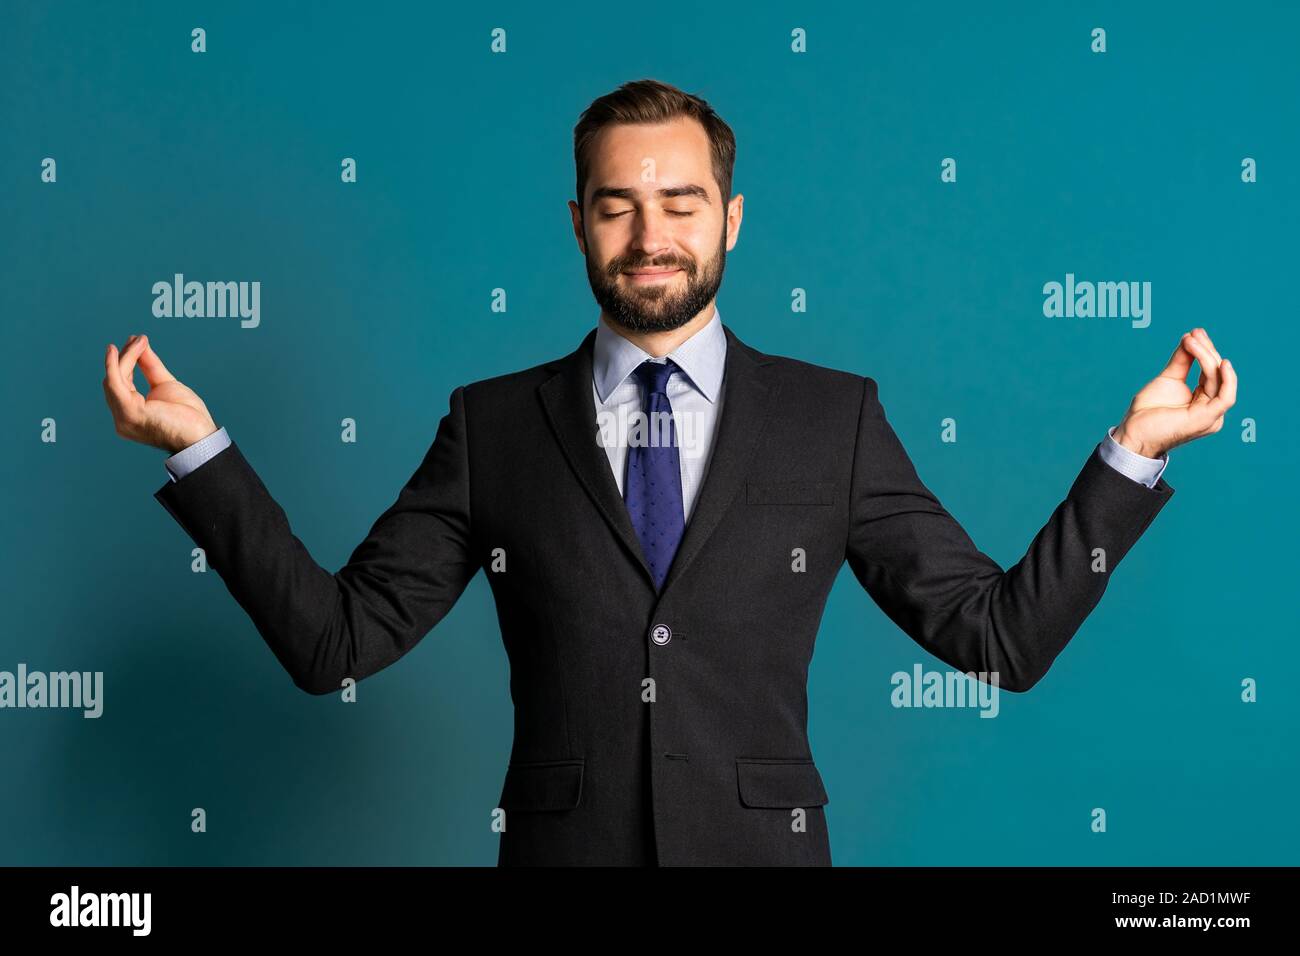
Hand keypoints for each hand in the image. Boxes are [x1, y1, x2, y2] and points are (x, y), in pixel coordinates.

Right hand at [102, 334, 218, 454]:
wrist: (201, 437)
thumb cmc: (187, 417)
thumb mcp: (166, 385)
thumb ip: (150, 366)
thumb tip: (140, 345)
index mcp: (130, 413)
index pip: (121, 384)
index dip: (126, 362)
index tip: (136, 342)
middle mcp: (122, 418)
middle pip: (115, 380)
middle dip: (125, 357)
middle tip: (137, 339)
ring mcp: (124, 417)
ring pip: (115, 379)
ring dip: (125, 358)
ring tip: (138, 341)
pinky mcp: (130, 413)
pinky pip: (116, 385)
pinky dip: (114, 366)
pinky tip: (116, 352)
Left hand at [1114, 327, 1237, 457]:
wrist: (1133, 432)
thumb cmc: (1148, 411)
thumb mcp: (1167, 379)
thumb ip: (1181, 361)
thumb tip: (1190, 337)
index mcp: (1203, 400)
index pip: (1211, 371)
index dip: (1205, 350)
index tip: (1194, 333)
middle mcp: (1211, 408)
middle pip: (1217, 373)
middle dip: (1207, 350)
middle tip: (1193, 334)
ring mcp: (1211, 415)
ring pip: (1219, 380)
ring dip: (1208, 358)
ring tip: (1193, 342)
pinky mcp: (1208, 419)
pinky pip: (1226, 397)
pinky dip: (1227, 379)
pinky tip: (1220, 363)